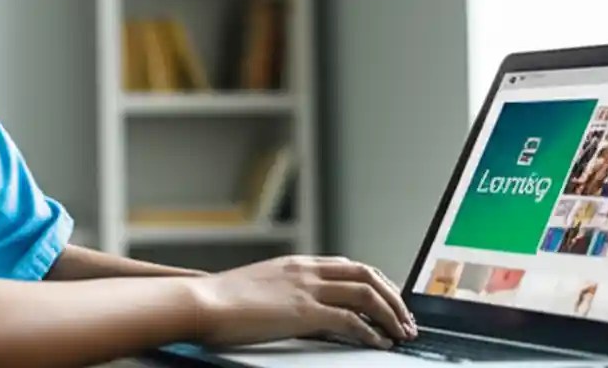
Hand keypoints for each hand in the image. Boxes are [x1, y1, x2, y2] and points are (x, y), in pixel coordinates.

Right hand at [190, 255, 416, 349]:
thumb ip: (285, 292)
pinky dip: (371, 332)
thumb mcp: (260, 288)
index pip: (349, 265)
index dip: (376, 282)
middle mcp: (307, 271)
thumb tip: (302, 311)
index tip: (389, 299)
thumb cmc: (220, 301)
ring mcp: (307, 289)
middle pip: (367, 274)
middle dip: (393, 296)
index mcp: (297, 264)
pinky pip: (350, 320)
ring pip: (366, 293)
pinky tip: (379, 343)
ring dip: (390, 314)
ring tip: (402, 333)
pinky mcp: (304, 312)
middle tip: (406, 318)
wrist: (202, 302)